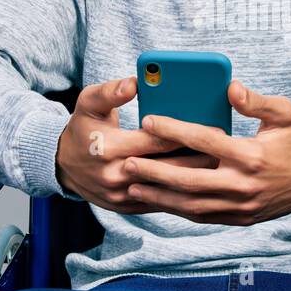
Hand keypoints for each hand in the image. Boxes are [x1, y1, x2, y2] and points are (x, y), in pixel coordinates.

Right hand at [55, 75, 218, 212]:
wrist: (63, 166)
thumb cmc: (83, 128)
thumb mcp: (88, 103)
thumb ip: (111, 92)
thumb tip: (134, 83)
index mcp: (110, 147)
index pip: (157, 141)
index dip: (187, 135)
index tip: (214, 130)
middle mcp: (117, 175)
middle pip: (168, 168)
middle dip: (199, 159)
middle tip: (228, 151)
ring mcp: (122, 195)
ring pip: (167, 188)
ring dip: (195, 180)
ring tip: (221, 168)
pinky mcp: (128, 207)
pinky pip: (160, 202)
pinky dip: (182, 194)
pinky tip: (203, 186)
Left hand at [121, 79, 290, 224]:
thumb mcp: (285, 113)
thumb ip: (256, 101)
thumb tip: (230, 88)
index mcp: (253, 156)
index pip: (205, 141)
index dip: (174, 129)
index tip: (148, 120)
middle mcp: (244, 185)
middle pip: (190, 181)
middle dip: (155, 172)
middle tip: (127, 163)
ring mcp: (242, 206)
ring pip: (192, 205)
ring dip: (160, 198)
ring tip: (132, 188)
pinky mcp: (242, 218)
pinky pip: (204, 217)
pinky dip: (179, 210)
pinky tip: (159, 202)